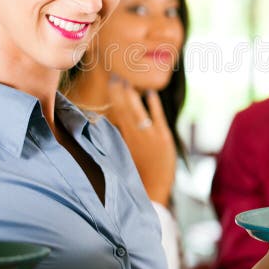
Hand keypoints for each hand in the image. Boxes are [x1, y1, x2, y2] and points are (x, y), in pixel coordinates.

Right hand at [107, 77, 176, 205]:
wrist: (152, 192)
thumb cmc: (134, 178)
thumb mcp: (119, 159)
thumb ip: (113, 141)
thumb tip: (104, 123)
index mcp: (121, 141)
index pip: (113, 114)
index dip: (110, 98)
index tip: (108, 84)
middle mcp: (133, 136)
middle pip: (123, 108)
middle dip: (118, 91)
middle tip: (114, 76)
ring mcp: (149, 136)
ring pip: (137, 110)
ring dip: (132, 95)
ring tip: (127, 82)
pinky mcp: (163, 138)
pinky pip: (156, 116)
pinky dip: (153, 104)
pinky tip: (150, 94)